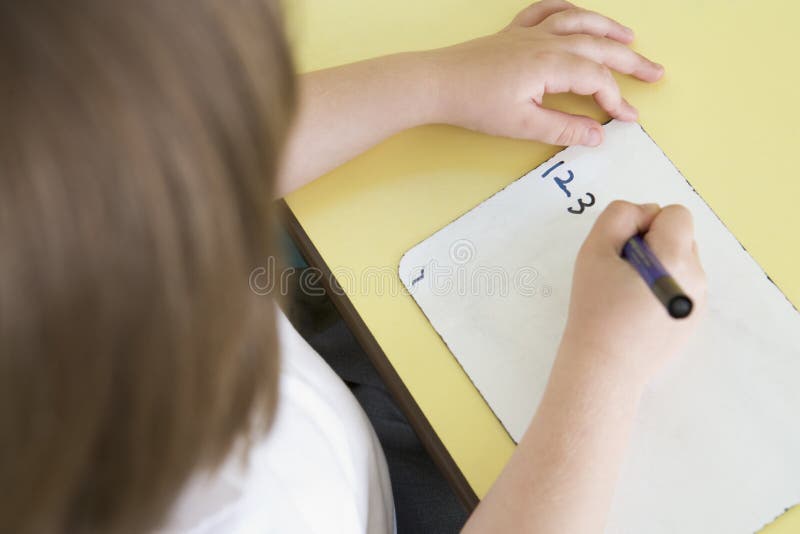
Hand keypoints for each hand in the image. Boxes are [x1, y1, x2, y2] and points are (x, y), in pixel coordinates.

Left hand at [427, 0, 663, 145]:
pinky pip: (547, 10)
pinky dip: (567, 9)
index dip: (617, 99)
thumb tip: (598, 135)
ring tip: (629, 38)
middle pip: (598, 47)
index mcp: (550, 64)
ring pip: (578, 21)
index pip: (597, 79)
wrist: (436, 83)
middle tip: (657, 72)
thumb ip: (563, 128)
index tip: (629, 119)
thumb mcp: (522, 125)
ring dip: (607, 28)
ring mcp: (529, 33)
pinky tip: (578, 14)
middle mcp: (545, 41)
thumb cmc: (474, 105)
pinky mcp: (512, 33)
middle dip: (630, 61)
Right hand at [559, 201, 706, 388]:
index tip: (625, 248)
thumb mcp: (594, 252)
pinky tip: (637, 312)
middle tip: (622, 272)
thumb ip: (618, 217)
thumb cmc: (594, 309)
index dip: (646, 222)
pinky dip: (662, 290)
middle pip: (681, 237)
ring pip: (681, 263)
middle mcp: (696, 278)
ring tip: (628, 294)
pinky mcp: (693, 321)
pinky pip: (682, 288)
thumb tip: (645, 213)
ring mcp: (699, 302)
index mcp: (675, 258)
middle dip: (654, 244)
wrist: (604, 367)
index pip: (676, 214)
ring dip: (658, 267)